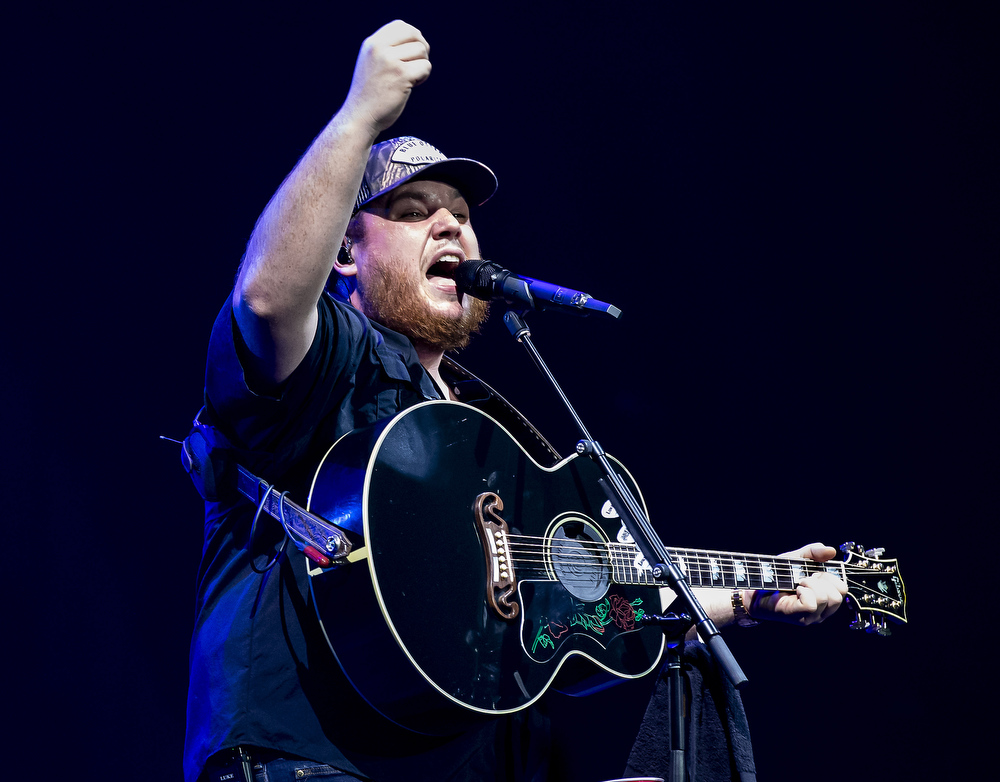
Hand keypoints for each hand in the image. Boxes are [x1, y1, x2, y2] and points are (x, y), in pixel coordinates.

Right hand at [341, 20, 431, 135]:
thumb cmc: (370, 94)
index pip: (401, 25)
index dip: (413, 37)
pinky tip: (412, 86)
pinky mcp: (401, 75)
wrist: (360, 116)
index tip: (412, 53)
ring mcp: (390, 61)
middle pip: (415, 35)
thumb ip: (387, 49)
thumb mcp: (372, 63)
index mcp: (372, 43)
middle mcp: (380, 48)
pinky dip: (423, 77)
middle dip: (422, 49)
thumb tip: (417, 39)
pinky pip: (425, 67)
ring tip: (410, 78)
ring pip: (422, 52)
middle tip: (416, 65)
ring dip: (422, 66)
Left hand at [747, 542, 846, 625]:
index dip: (829, 576)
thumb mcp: (796, 559)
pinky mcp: (800, 619)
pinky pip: (811, 604)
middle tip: (803, 579)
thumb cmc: (775, 575)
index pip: (843, 588)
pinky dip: (803, 592)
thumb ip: (813, 552)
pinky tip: (794, 590)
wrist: (754, 588)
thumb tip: (831, 550)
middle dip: (821, 580)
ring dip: (810, 584)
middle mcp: (822, 610)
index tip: (812, 573)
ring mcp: (812, 617)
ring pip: (826, 598)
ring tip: (797, 583)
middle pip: (838, 595)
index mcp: (825, 597)